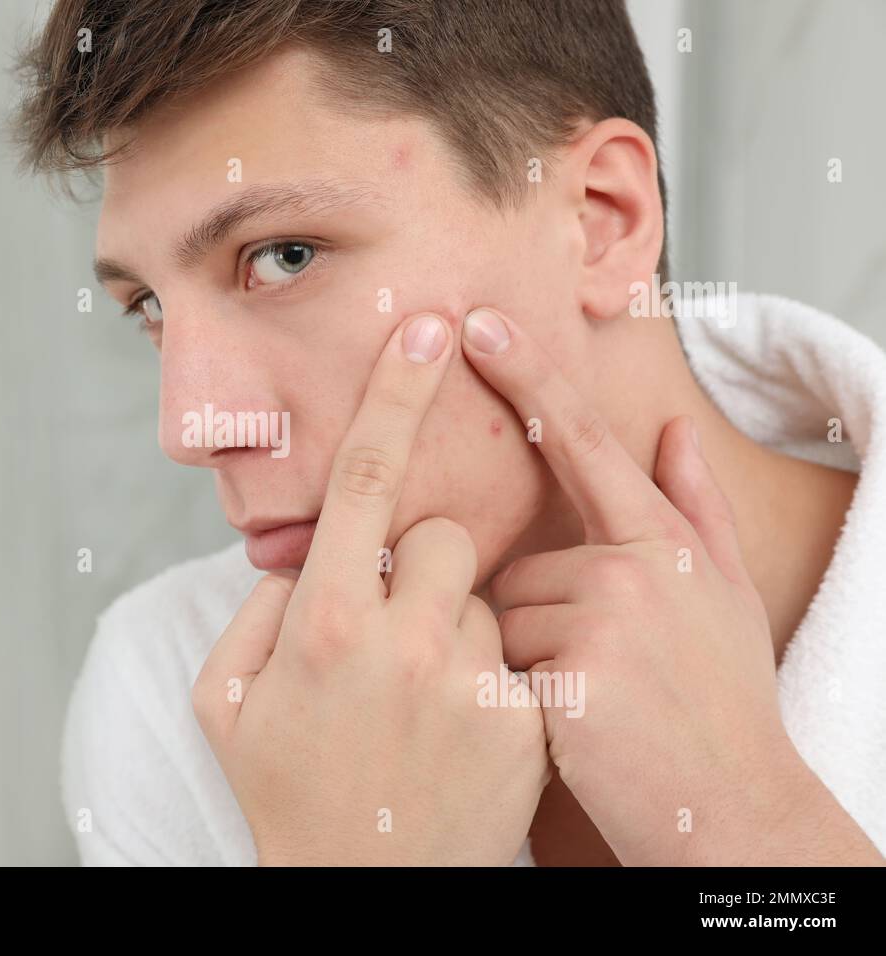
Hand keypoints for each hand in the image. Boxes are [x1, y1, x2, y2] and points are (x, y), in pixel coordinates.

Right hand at [193, 312, 549, 865]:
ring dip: (456, 626)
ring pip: (485, 596)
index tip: (430, 329)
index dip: (397, 395)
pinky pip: (515, 653)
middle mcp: (399, 639)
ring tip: (424, 698)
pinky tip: (458, 731)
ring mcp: (470, 681)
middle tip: (398, 627)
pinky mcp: (523, 719)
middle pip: (444, 536)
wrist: (366, 892)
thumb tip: (303, 555)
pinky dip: (490, 676)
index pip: (363, 477)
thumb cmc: (284, 793)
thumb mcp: (224, 701)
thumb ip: (254, 609)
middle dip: (425, 564)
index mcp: (320, 619)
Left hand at [460, 305, 881, 864]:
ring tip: (591, 702)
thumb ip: (694, 508)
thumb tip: (670, 428)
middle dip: (536, 620)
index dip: (528, 378)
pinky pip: (497, 666)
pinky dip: (520, 699)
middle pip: (518, 567)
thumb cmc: (720, 704)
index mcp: (662, 541)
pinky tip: (575, 728)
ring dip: (528, 662)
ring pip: (502, 619)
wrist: (734, 811)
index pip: (581, 442)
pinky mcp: (568, 677)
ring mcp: (603, 621)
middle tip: (599, 673)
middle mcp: (633, 567)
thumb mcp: (724, 598)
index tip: (479, 324)